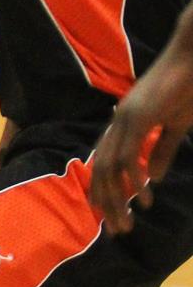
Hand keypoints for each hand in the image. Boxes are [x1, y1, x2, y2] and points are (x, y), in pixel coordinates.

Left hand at [90, 61, 192, 233]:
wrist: (192, 57)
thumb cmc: (186, 88)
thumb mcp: (174, 125)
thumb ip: (161, 150)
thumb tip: (152, 178)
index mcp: (124, 125)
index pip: (104, 163)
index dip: (103, 190)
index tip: (109, 215)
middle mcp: (118, 124)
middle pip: (101, 170)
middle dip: (107, 203)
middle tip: (118, 229)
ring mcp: (126, 119)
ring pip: (111, 167)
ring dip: (117, 198)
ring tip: (128, 221)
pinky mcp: (140, 117)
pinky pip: (129, 153)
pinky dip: (133, 178)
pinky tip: (142, 196)